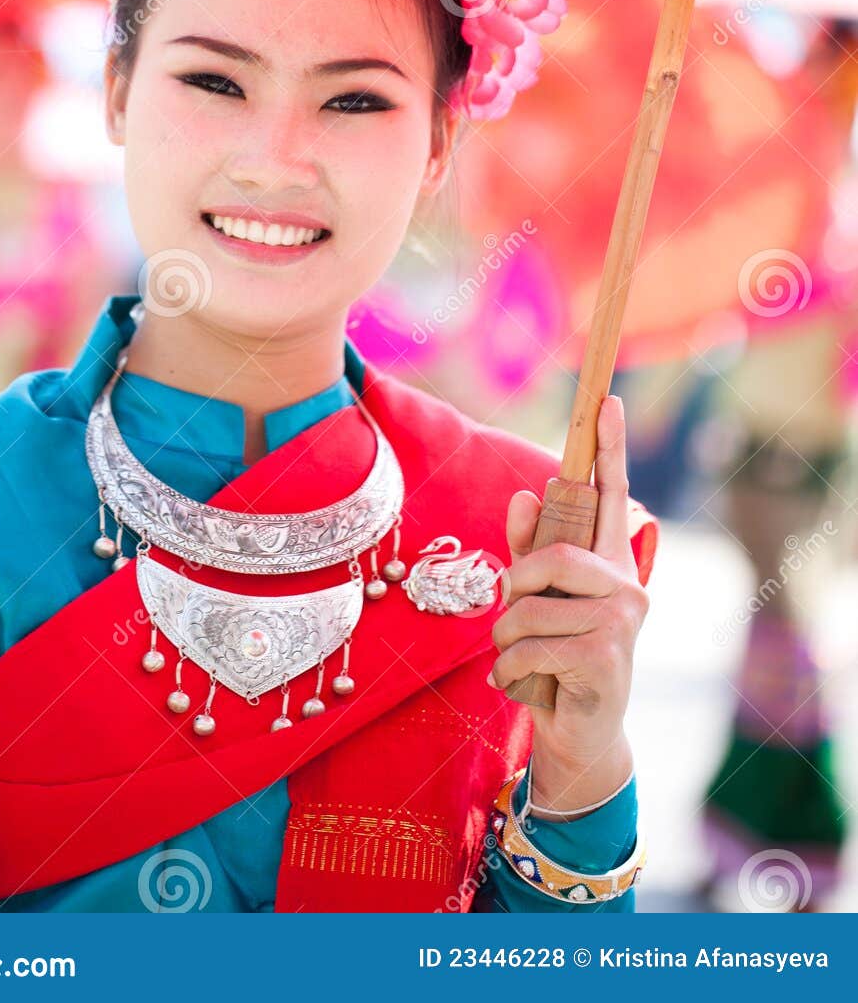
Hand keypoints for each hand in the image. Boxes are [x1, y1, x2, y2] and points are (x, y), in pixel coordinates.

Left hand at [486, 394, 648, 811]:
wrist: (580, 734)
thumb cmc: (557, 657)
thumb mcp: (538, 600)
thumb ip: (529, 552)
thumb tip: (523, 497)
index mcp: (610, 563)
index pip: (613, 496)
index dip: (610, 448)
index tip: (606, 400)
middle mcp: (626, 585)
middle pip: (553, 558)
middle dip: (516, 589)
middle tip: (516, 617)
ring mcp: (620, 623)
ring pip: (528, 611)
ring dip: (507, 643)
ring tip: (526, 662)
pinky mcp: (603, 660)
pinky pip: (526, 650)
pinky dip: (510, 674)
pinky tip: (531, 687)